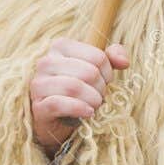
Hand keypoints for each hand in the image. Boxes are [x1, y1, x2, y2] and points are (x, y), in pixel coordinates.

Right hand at [30, 37, 129, 154]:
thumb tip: (124, 61)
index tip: (105, 81)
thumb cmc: (77, 89)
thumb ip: (111, 59)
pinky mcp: (39, 106)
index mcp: (60, 46)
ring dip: (93, 100)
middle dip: (101, 88)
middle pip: (88, 72)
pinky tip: (88, 113)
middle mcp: (46, 62)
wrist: (55, 118)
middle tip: (100, 96)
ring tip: (95, 105)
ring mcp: (39, 84)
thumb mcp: (95, 69)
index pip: (97, 56)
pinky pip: (61, 104)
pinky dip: (80, 109)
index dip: (108, 72)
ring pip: (74, 87)